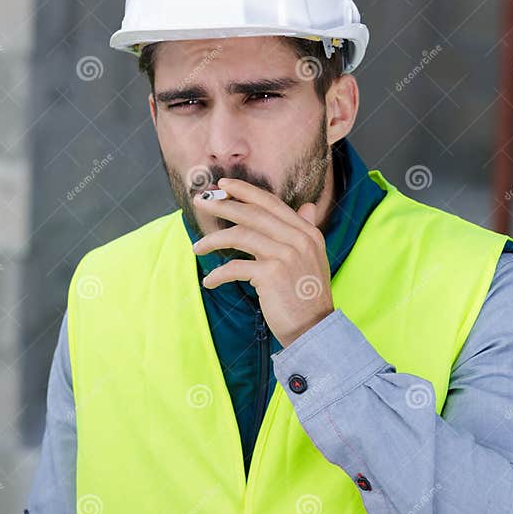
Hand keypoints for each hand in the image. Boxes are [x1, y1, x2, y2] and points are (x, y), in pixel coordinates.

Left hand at [191, 177, 334, 348]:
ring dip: (213, 241)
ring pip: (240, 236)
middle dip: (222, 205)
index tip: (223, 185)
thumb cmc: (308, 296)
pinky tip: (210, 281)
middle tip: (200, 202)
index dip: (245, 191)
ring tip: (198, 248)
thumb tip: (307, 206)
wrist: (315, 328)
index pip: (271, 203)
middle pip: (252, 214)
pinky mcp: (271, 275)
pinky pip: (235, 267)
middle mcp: (298, 239)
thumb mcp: (313, 258)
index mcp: (306, 232)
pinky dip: (219, 274)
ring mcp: (285, 255)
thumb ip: (306, 230)